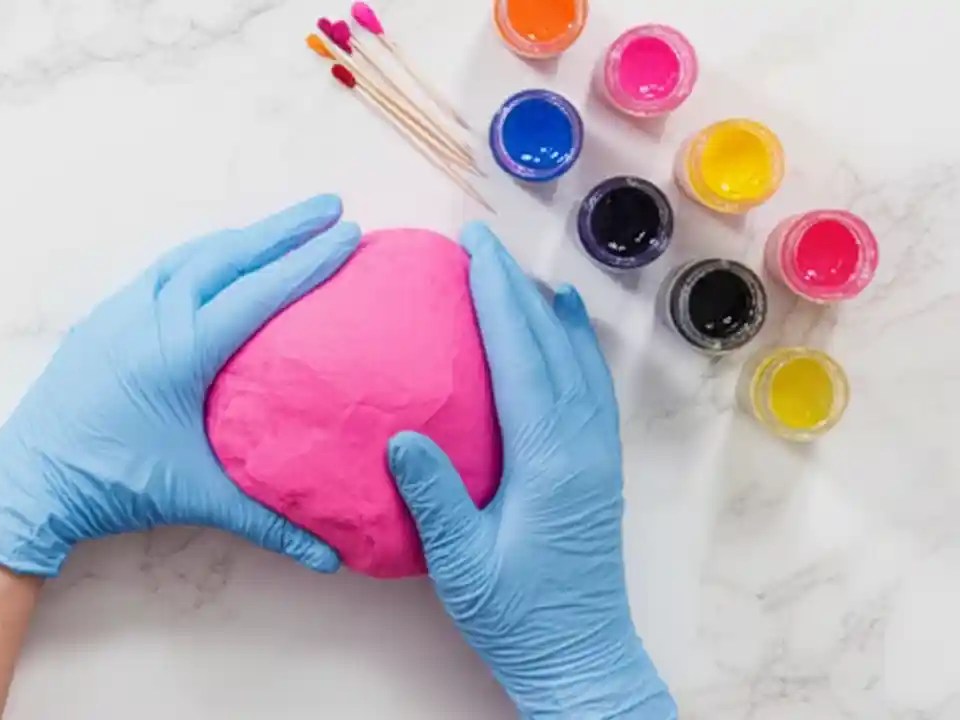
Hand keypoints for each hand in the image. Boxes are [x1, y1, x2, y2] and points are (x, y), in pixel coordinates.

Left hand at [0, 195, 360, 575]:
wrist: (26, 484)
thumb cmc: (112, 486)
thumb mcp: (196, 497)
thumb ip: (267, 522)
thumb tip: (330, 557)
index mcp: (181, 351)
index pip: (259, 292)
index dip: (309, 262)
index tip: (351, 234)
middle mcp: (152, 318)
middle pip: (229, 254)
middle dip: (284, 228)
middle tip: (331, 206)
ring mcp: (121, 313)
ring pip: (191, 255)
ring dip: (241, 237)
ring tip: (282, 227)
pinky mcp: (102, 321)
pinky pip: (160, 271)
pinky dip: (198, 255)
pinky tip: (212, 262)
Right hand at [387, 223, 675, 717]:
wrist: (580, 657)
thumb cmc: (518, 616)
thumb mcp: (463, 563)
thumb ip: (434, 497)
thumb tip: (400, 436)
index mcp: (547, 460)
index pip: (519, 358)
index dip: (496, 298)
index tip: (475, 250)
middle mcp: (581, 445)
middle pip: (550, 347)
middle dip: (516, 288)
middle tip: (483, 243)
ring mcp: (597, 455)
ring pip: (577, 362)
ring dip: (548, 312)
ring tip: (523, 274)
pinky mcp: (599, 469)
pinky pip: (591, 389)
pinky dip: (577, 348)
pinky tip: (566, 333)